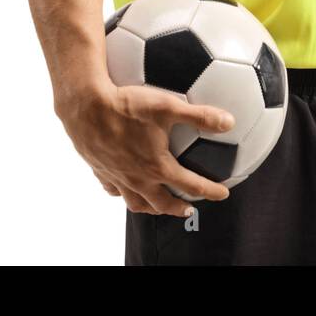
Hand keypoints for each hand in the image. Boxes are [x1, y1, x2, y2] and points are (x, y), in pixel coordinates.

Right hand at [55, 76, 234, 216]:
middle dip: (178, 209)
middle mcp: (137, 177)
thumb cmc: (127, 105)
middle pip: (162, 203)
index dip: (210, 191)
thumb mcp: (169, 105)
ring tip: (158, 207)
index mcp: (157, 166)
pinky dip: (121, 193)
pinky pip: (112, 189)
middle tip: (190, 210)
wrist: (86, 106)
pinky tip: (124, 187)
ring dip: (150, 208)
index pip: (190, 185)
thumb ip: (200, 116)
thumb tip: (229, 121)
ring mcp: (117, 176)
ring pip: (135, 202)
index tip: (223, 194)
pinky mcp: (100, 169)